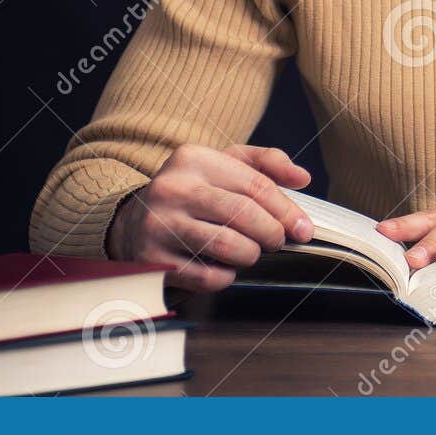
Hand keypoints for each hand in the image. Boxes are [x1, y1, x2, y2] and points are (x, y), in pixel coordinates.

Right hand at [106, 144, 313, 291]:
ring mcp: (158, 225)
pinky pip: (207, 276)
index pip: (255, 185)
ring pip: (227, 245)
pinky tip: (224, 267)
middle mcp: (172, 188)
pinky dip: (226, 275)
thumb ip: (266, 163)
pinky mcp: (151, 260)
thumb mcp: (223, 165)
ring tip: (250, 251)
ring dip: (250, 254)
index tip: (303, 228)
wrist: (132, 221)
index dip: (287, 210)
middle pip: (243, 214)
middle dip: (271, 233)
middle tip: (276, 241)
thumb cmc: (192, 193)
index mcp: (193, 159)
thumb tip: (302, 178)